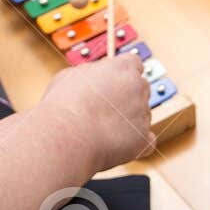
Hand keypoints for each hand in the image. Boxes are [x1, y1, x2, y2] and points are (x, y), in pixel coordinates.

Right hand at [40, 53, 154, 172]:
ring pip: (141, 116)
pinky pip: (146, 140)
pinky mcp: (143, 138)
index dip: (122, 75)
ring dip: (127, 122)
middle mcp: (139, 87)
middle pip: (140, 90)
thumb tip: (96, 77)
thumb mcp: (70, 76)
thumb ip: (91, 73)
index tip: (113, 84)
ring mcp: (144, 113)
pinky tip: (118, 145)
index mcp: (123, 67)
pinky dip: (136, 144)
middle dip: (127, 98)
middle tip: (104, 110)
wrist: (67, 136)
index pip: (134, 64)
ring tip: (100, 131)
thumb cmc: (63, 105)